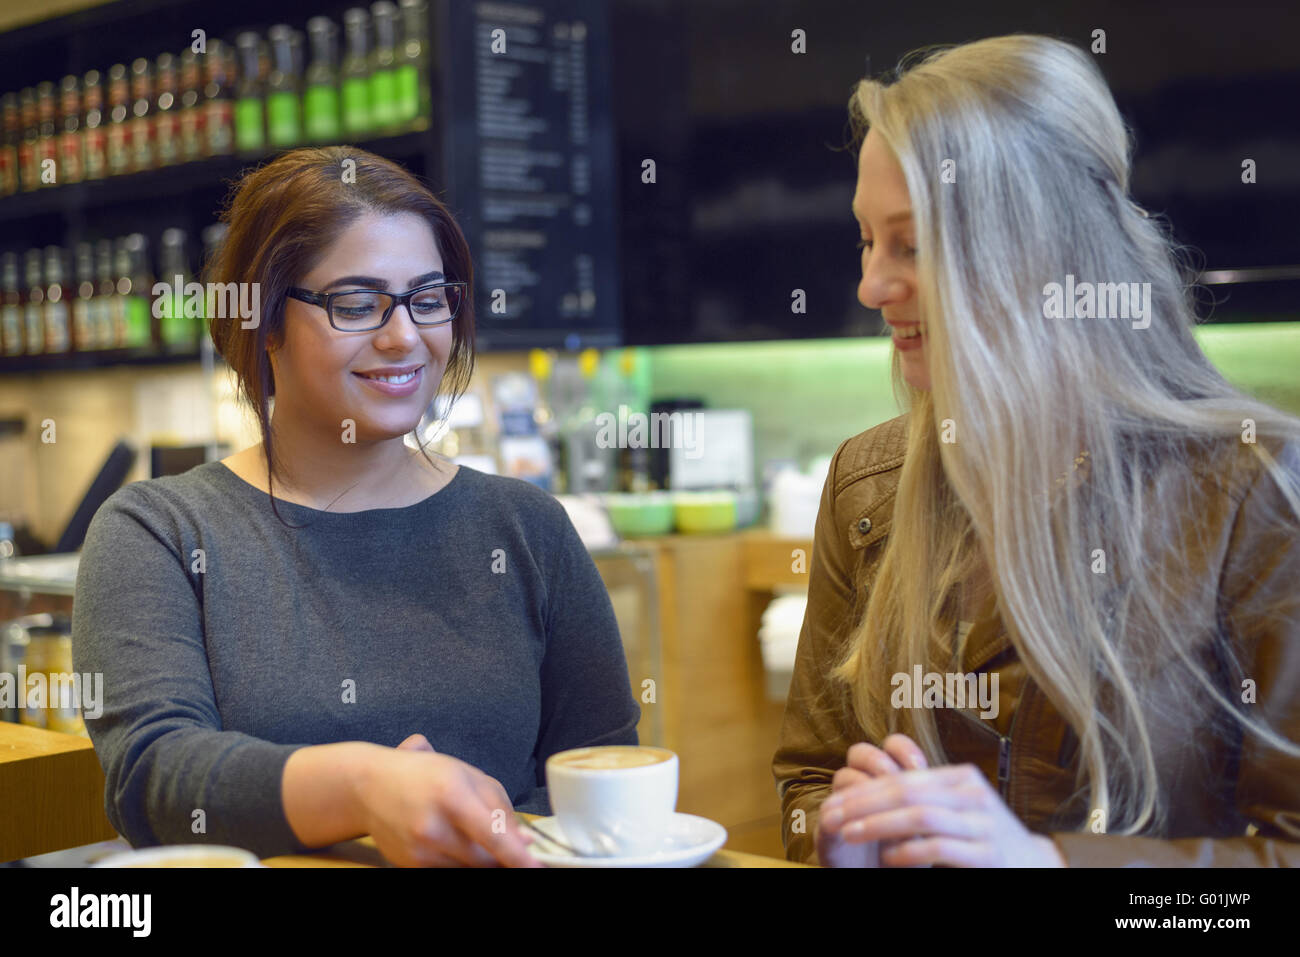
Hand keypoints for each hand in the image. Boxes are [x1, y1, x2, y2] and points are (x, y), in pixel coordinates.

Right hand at [357, 734, 540, 867]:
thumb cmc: (425, 775)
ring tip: (462, 828)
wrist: (369, 786)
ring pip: (468, 867)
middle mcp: (433, 826)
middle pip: (485, 858)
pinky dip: (457, 859)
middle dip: (501, 854)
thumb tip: (524, 841)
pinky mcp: (410, 865)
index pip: (493, 836)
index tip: (537, 867)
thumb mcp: (468, 775)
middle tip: (502, 841)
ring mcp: (419, 850)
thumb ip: (501, 807)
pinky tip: (447, 838)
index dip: (519, 857)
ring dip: (478, 856)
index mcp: (452, 794)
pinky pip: (448, 870)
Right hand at [816, 734, 927, 867]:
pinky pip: (827, 812)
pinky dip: (843, 817)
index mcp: (889, 779)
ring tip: (879, 809)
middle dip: (878, 762)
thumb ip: (928, 811)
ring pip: (843, 776)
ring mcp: (843, 806)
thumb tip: (939, 799)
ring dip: (862, 789)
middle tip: (894, 778)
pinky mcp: (828, 830)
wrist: (886, 878)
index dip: (903, 749)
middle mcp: (863, 787)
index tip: (921, 767)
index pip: (892, 746)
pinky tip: (859, 828)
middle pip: (860, 752)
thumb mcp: (926, 830)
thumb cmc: (912, 857)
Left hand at [822, 761, 1065, 866]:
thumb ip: (923, 796)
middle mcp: (973, 794)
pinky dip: (909, 851)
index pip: (903, 777)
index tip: (834, 803)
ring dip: (879, 825)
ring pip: (921, 816)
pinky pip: (941, 848)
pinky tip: (887, 857)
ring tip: (849, 833)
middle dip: (864, 804)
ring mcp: (984, 824)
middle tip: (832, 816)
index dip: (865, 790)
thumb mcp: (957, 808)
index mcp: (961, 778)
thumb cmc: (983, 837)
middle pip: (907, 792)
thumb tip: (866, 791)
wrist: (1035, 866)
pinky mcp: (990, 855)